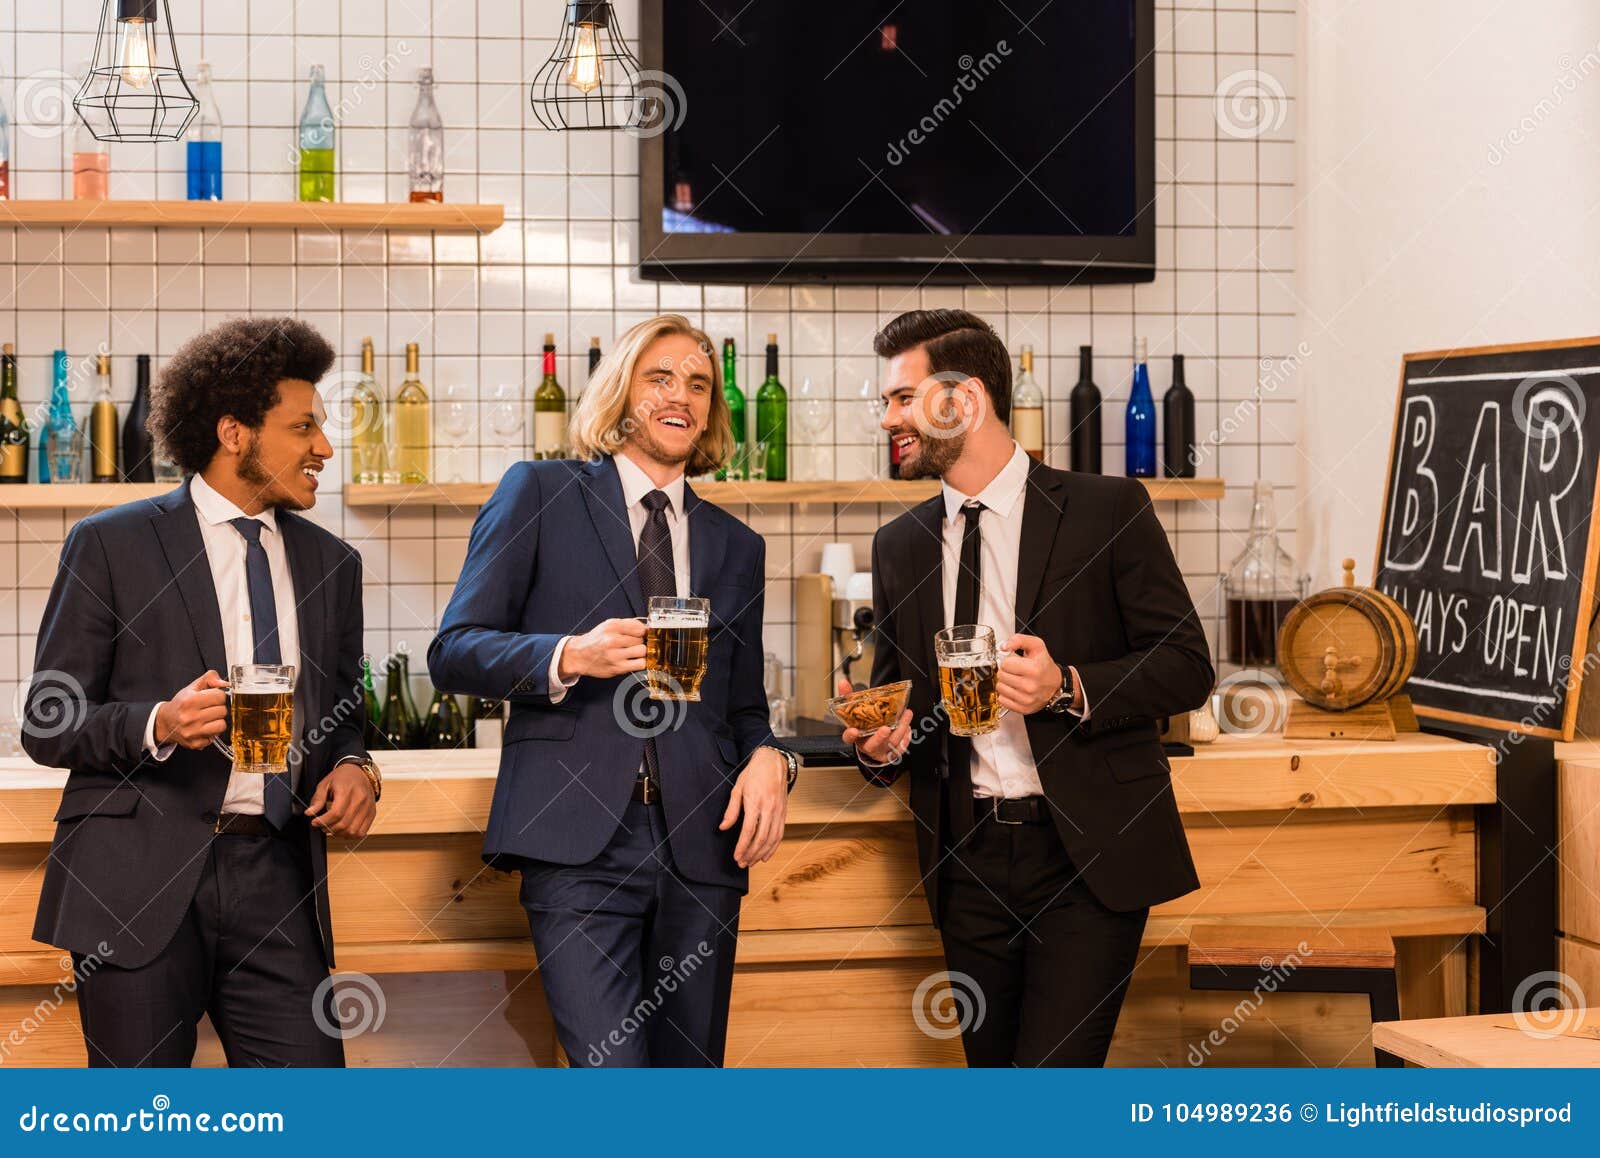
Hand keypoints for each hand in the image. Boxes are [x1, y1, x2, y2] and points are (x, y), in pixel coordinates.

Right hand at [154, 670, 229, 748]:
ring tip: (208, 718)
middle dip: (218, 708)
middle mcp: (190, 717)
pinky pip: (215, 737)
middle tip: (209, 708)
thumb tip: (225, 683)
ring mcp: (192, 732)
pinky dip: (212, 732)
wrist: (166, 722)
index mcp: (189, 701)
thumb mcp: (193, 687)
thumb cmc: (181, 704)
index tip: (212, 698)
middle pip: (223, 711)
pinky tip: (203, 728)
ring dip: (217, 721)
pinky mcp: (195, 743)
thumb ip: (210, 678)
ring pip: (221, 725)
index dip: (218, 696)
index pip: (220, 696)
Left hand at [305, 761, 377, 838]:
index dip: (323, 821)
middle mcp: (360, 799)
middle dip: (329, 828)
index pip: (336, 813)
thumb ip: (318, 799)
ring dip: (340, 833)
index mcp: (347, 790)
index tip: (315, 822)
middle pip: (344, 824)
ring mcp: (368, 807)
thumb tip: (309, 813)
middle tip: (322, 826)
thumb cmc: (342, 778)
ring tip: (333, 828)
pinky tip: (344, 829)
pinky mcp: (372, 813)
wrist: (360, 773)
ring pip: (353, 831)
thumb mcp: (325, 784)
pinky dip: (351, 835)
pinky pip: (362, 832)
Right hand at [558, 618, 646, 680]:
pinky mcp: (617, 668)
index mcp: (612, 626)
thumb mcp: (608, 625)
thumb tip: (647, 628)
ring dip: (640, 653)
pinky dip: (640, 663)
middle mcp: (612, 640)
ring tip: (632, 652)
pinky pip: (640, 665)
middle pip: (641, 640)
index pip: (640, 628)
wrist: (579, 656)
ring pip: (642, 651)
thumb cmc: (595, 640)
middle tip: (632, 644)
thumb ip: (628, 624)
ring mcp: (615, 655)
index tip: (642, 635)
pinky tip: (633, 660)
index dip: (643, 632)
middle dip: (640, 642)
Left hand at [718, 747, 787, 867]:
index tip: (736, 856)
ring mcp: (778, 812)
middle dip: (751, 854)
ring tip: (752, 862)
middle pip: (761, 838)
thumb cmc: (754, 773)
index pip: (749, 831)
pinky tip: (766, 855)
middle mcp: (769, 809)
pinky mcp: (784, 813)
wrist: (774, 762)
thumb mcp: (738, 788)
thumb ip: (731, 810)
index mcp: (756, 802)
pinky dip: (773, 847)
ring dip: (762, 853)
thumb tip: (724, 827)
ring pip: (772, 839)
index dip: (742, 846)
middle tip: (742, 863)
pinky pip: (780, 834)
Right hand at [837, 676, 911, 763]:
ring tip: (906, 715)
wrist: (873, 743)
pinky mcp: (892, 753)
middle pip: (872, 745)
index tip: (853, 731)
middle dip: (879, 737)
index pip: (849, 738)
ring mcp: (881, 751)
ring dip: (900, 729)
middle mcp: (867, 746)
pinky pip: (901, 747)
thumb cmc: (863, 725)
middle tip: (886, 729)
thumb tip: (843, 682)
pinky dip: (906, 736)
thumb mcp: (855, 711)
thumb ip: (849, 697)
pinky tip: (908, 726)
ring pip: (891, 744)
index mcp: (856, 736)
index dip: (850, 735)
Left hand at [998, 634, 1070, 714]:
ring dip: (1005, 683)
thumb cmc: (1044, 665)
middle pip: (1001, 676)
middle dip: (1006, 671)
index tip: (1016, 662)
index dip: (1009, 661)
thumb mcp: (1036, 646)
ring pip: (1000, 688)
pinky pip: (1002, 700)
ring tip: (1016, 680)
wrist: (1056, 684)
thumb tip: (1004, 646)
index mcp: (1034, 669)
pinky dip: (1006, 694)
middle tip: (1016, 671)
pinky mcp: (1023, 708)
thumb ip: (1019, 640)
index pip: (1005, 664)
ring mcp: (1027, 699)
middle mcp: (1030, 686)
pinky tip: (1016, 690)